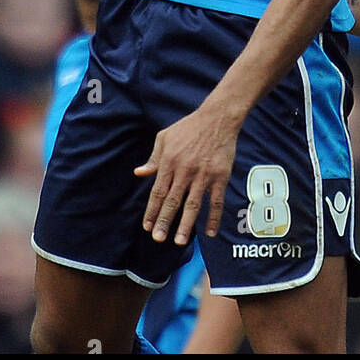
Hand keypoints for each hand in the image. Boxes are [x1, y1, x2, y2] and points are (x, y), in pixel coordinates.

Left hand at [135, 102, 241, 245]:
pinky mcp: (220, 176)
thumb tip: (139, 174)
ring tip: (179, 242)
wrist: (217, 118)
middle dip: (164, 221)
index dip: (152, 210)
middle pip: (173, 201)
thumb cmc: (188, 127)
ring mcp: (204, 174)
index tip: (147, 227)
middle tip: (158, 239)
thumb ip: (153, 158)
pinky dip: (213, 217)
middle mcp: (185, 170)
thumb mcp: (165, 138)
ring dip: (186, 224)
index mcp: (169, 162)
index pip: (158, 191)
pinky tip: (210, 232)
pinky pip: (216, 200)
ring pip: (193, 204)